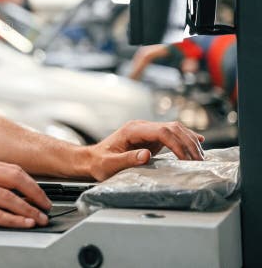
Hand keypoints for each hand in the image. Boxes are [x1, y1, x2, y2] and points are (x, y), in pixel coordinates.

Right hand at [0, 158, 51, 227]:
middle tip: (46, 205)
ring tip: (40, 218)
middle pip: (15, 178)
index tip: (41, 193)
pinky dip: (14, 220)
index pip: (12, 168)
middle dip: (35, 193)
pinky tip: (25, 223)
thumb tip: (12, 190)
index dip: (31, 182)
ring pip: (9, 197)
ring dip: (29, 209)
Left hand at [88, 120, 204, 180]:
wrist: (92, 159)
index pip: (162, 131)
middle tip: (199, 161)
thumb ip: (127, 159)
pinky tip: (198, 142)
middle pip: (172, 128)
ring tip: (201, 157)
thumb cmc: (99, 163)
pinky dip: (186, 139)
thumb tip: (146, 154)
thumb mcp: (109, 164)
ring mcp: (146, 131)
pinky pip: (172, 135)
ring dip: (189, 141)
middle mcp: (141, 127)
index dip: (177, 143)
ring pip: (175, 129)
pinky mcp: (150, 138)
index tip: (186, 159)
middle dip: (188, 143)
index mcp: (132, 130)